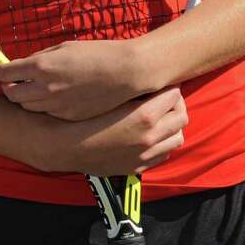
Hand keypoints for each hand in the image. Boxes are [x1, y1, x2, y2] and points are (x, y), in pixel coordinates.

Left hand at [0, 40, 146, 120]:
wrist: (125, 73)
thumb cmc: (97, 54)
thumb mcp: (65, 48)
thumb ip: (41, 58)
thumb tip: (24, 64)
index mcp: (42, 66)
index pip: (5, 73)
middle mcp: (45, 88)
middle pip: (11, 94)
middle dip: (9, 87)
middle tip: (12, 82)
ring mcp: (56, 106)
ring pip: (27, 106)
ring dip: (26, 98)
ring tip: (34, 89)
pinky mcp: (67, 117)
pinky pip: (47, 114)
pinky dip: (45, 107)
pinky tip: (54, 98)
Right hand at [30, 87, 187, 176]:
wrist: (62, 145)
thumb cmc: (81, 114)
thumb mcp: (109, 96)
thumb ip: (132, 87)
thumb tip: (145, 77)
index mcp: (145, 114)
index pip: (174, 94)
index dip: (169, 86)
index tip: (162, 83)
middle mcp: (150, 136)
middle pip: (181, 116)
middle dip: (176, 105)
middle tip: (164, 99)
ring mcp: (145, 154)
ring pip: (177, 138)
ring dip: (172, 126)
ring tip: (159, 118)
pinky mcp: (137, 167)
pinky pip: (163, 154)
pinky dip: (161, 144)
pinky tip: (148, 135)